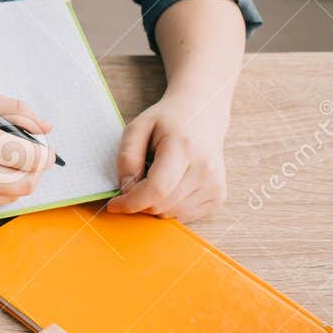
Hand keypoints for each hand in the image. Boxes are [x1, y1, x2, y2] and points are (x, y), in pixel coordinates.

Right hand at [0, 89, 55, 210]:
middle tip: (28, 157)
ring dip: (15, 181)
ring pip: (10, 196)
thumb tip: (45, 128)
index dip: (45, 153)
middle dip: (34, 170)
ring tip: (2, 162)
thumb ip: (15, 111)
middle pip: (27, 183)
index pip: (34, 158)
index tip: (43, 148)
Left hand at [105, 89, 228, 220]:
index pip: (156, 189)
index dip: (131, 202)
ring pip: (171, 214)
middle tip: (134, 182)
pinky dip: (169, 207)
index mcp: (184, 148)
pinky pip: (183, 216)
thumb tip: (126, 189)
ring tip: (155, 177)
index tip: (114, 205)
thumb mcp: (137, 128)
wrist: (202, 115)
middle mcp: (205, 170)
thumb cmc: (167, 121)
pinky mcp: (218, 197)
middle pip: (162, 205)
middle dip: (139, 201)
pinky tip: (170, 185)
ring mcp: (215, 185)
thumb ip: (127, 157)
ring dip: (154, 204)